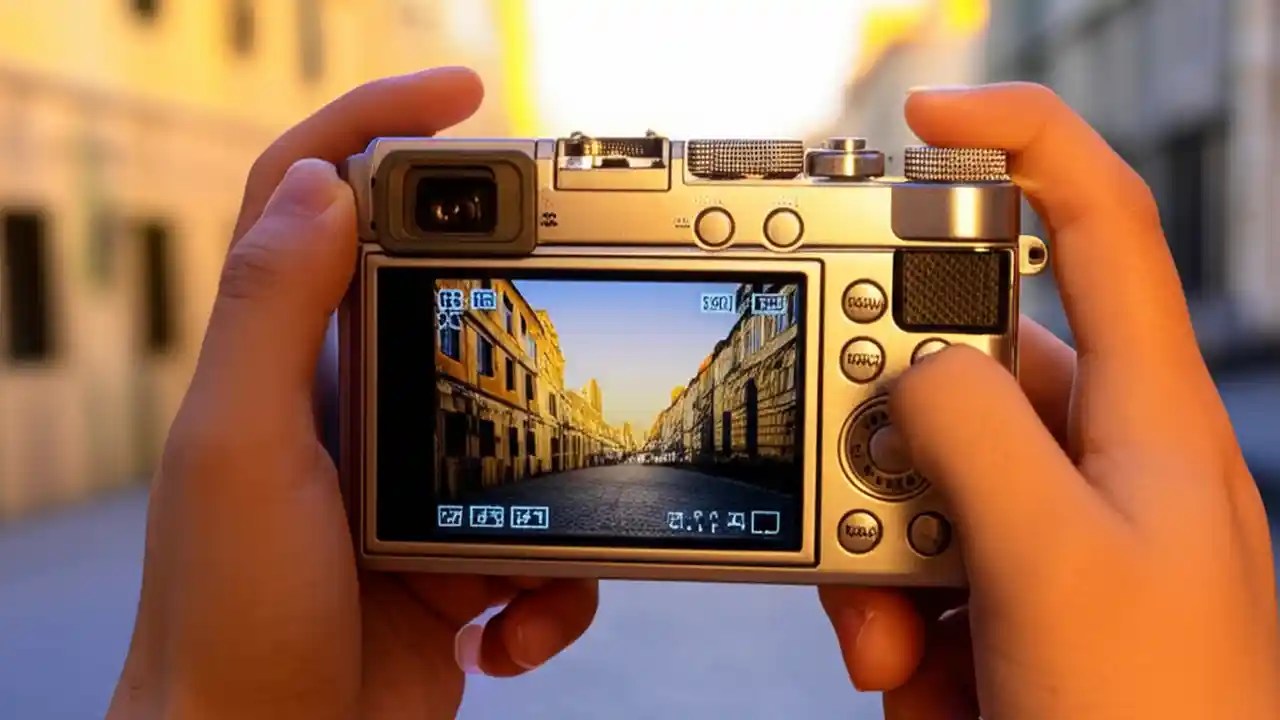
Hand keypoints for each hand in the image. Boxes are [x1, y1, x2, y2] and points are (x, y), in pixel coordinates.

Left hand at [107, 68, 597, 719]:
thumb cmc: (227, 622)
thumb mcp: (242, 453)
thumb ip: (272, 312)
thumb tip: (323, 181)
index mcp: (290, 363)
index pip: (316, 201)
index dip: (379, 123)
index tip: (466, 93)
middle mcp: (352, 410)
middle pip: (456, 304)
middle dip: (529, 317)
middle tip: (587, 316)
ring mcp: (413, 484)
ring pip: (532, 435)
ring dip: (560, 497)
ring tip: (537, 556)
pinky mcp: (459, 557)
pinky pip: (547, 539)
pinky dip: (554, 591)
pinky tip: (511, 633)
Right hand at [819, 83, 1279, 718]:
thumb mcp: (1053, 561)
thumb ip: (974, 434)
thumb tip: (913, 370)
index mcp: (1148, 418)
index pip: (1099, 225)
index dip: (1023, 143)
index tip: (927, 119)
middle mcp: (1095, 461)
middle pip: (963, 363)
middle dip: (888, 427)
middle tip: (863, 485)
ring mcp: (1040, 533)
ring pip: (914, 473)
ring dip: (872, 548)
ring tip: (891, 632)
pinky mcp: (993, 596)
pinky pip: (902, 558)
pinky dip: (878, 608)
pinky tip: (902, 670)